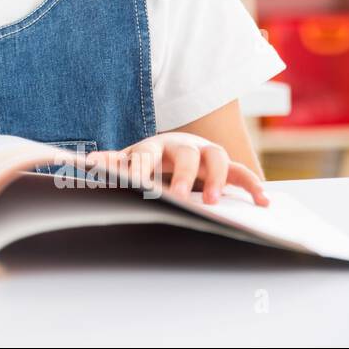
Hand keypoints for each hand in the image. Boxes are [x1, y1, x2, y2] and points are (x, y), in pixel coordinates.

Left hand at [84, 132, 268, 206]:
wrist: (172, 151)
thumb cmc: (147, 162)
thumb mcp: (128, 164)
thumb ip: (112, 164)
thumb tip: (87, 162)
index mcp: (153, 147)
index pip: (146, 153)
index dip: (143, 167)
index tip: (139, 184)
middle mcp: (181, 146)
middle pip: (184, 154)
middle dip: (182, 175)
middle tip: (177, 197)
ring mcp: (205, 154)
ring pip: (216, 157)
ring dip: (215, 179)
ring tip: (212, 202)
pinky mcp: (225, 166)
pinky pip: (242, 172)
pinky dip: (253, 184)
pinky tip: (262, 201)